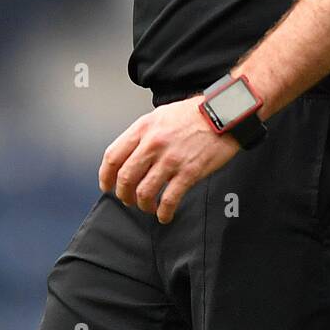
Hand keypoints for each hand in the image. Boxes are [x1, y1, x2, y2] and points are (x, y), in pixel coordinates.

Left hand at [99, 98, 239, 223]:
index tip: (107, 186)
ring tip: (148, 207)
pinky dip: (164, 212)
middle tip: (128, 200)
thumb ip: (143, 134)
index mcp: (143, 128)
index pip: (112, 156)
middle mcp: (153, 144)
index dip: (106, 176)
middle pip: (126, 178)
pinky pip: (169, 200)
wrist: (224, 114)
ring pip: (144, 192)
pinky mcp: (189, 172)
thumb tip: (130, 156)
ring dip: (143, 205)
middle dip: (124, 195)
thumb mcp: (160, 116)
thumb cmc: (194, 114)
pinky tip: (164, 214)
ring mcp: (171, 159)